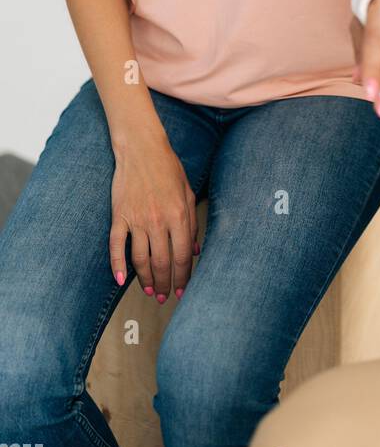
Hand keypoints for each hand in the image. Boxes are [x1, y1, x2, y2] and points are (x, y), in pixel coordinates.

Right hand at [110, 129, 198, 303]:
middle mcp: (158, 220)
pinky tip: (120, 279)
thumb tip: (195, 250)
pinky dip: (116, 265)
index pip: (182, 255)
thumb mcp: (188, 193)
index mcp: (179, 215)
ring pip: (140, 259)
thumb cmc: (168, 169)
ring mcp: (137, 219)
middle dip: (165, 284)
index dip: (183, 277)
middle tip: (164, 296)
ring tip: (149, 290)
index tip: (182, 289)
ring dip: (145, 279)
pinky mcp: (119, 216)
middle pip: (162, 262)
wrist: (141, 149)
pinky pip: (116, 246)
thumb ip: (192, 222)